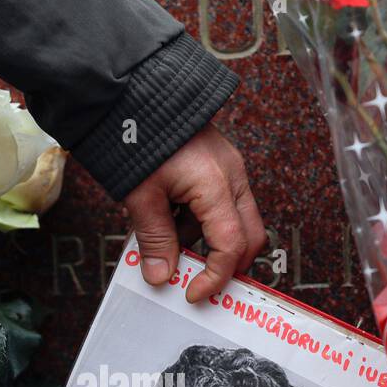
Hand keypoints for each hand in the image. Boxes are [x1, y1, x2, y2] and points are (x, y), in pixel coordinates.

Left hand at [122, 124, 265, 303]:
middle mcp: (233, 177)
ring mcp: (230, 170)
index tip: (194, 293)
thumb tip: (162, 277)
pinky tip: (170, 220)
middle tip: (196, 281)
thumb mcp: (140, 195)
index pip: (231, 245)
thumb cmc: (138, 135)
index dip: (215, 277)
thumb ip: (154, 239)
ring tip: (168, 240)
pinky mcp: (221, 166)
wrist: (137, 92)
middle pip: (249, 237)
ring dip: (208, 242)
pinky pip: (222, 204)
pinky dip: (201, 223)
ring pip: (235, 222)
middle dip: (227, 265)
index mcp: (216, 185)